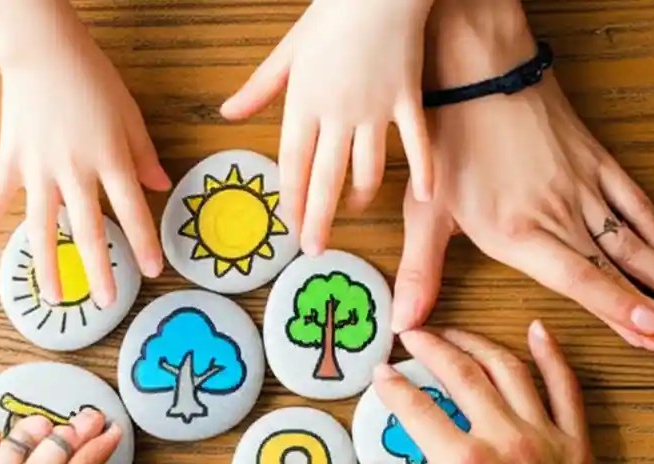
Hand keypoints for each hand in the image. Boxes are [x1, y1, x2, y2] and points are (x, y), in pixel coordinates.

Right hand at [0, 0, 170, 306]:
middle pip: (87, 229)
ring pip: (42, 226)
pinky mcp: (11, 160)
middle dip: (98, 269)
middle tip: (106, 302)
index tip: (154, 271)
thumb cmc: (91, 78)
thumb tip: (160, 187)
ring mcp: (38, 168)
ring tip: (55, 298)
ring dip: (48, 265)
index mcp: (109, 158)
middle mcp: (74, 170)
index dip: (144, 243)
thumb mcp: (129, 114)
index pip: (131, 210)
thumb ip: (143, 155)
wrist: (43, 50)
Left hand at [221, 0, 434, 252]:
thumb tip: (228, 113)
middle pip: (326, 178)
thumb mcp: (287, 52)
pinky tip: (426, 196)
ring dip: (361, 197)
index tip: (289, 226)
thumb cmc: (332, 13)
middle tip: (314, 249)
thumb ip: (259, 89)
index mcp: (304, 103)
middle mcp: (337, 113)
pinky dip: (423, 170)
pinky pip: (416, 143)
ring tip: (356, 213)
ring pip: (367, 168)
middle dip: (319, 219)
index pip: (293, 164)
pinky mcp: (407, 99)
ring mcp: (375, 109)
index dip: (291, 200)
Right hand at [351, 323, 599, 463]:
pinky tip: (539, 332)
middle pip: (464, 374)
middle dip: (433, 347)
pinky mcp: (577, 453)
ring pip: (511, 371)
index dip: (394, 386)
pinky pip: (567, 391)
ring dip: (480, 344)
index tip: (381, 372)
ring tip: (457, 333)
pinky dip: (553, 357)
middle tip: (413, 335)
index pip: (417, 408)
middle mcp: (506, 443)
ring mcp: (546, 443)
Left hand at [393, 0, 653, 355]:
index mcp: (517, 232)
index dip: (615, 307)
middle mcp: (558, 214)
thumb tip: (403, 325)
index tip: (653, 330)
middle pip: (616, 270)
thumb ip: (420, 272)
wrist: (481, 71)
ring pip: (635, 240)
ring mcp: (583, 188)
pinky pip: (637, 204)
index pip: (577, 278)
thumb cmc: (451, 139)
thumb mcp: (424, 211)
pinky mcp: (596, 165)